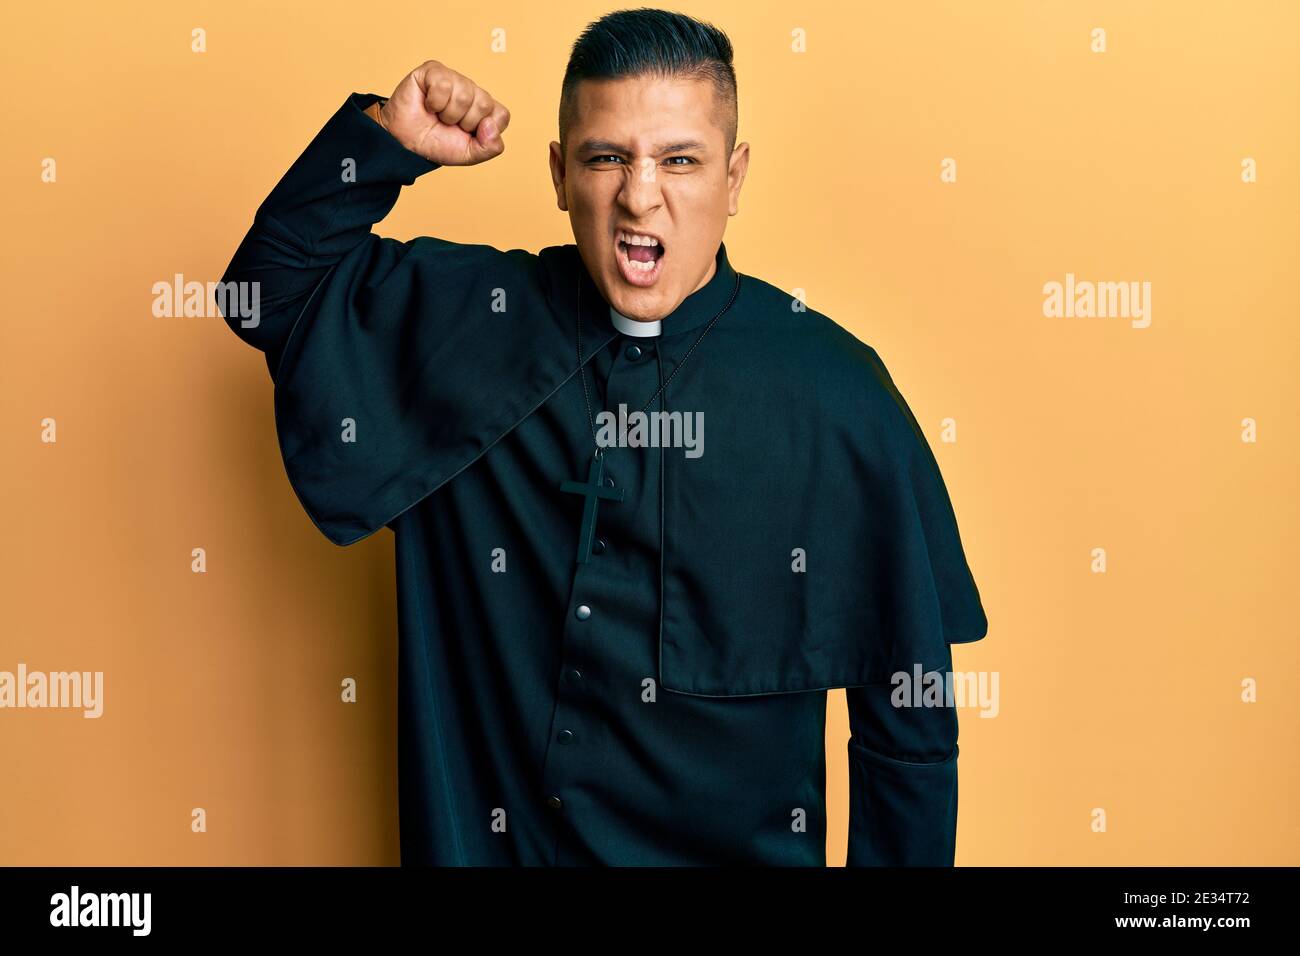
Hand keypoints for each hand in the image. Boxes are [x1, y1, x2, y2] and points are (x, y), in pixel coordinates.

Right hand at [375, 60, 509, 165]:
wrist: (406, 143)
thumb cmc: (437, 144)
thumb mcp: (470, 154)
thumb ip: (490, 147)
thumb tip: (490, 125)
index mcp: (484, 108)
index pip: (502, 115)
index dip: (485, 130)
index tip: (468, 134)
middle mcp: (472, 90)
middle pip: (485, 104)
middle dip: (465, 122)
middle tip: (449, 124)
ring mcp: (454, 78)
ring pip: (465, 95)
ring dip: (448, 113)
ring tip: (438, 115)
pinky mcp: (434, 70)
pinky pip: (444, 86)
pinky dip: (434, 102)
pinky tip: (428, 104)